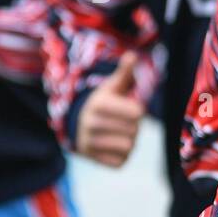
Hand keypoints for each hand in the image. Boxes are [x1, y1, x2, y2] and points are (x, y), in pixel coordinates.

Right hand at [76, 52, 144, 166]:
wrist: (79, 125)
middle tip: (123, 122)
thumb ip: (124, 73)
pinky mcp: (94, 160)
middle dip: (134, 126)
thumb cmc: (104, 103)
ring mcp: (90, 143)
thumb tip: (132, 55)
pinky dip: (122, 154)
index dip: (138, 111)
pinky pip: (121, 161)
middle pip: (133, 130)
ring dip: (129, 140)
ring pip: (128, 146)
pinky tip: (114, 145)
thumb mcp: (112, 86)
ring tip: (119, 133)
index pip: (136, 113)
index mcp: (98, 103)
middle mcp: (90, 123)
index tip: (130, 108)